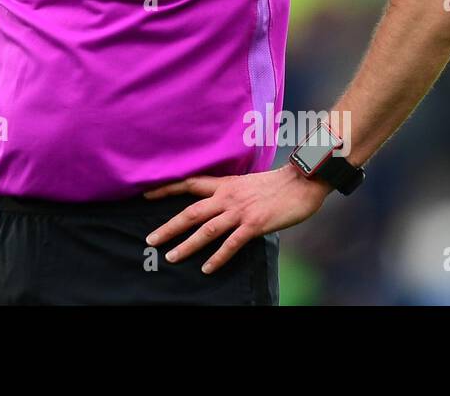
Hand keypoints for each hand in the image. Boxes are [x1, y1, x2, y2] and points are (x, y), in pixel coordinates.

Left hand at [142, 164, 330, 273]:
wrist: (303, 181)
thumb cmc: (278, 184)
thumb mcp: (247, 183)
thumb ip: (231, 193)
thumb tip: (218, 204)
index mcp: (225, 184)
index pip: (189, 184)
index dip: (166, 190)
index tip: (146, 195)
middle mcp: (227, 197)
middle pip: (190, 212)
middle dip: (168, 227)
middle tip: (150, 240)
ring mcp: (240, 211)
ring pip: (206, 230)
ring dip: (187, 245)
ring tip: (171, 257)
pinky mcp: (254, 224)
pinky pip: (231, 244)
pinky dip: (217, 257)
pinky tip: (206, 268)